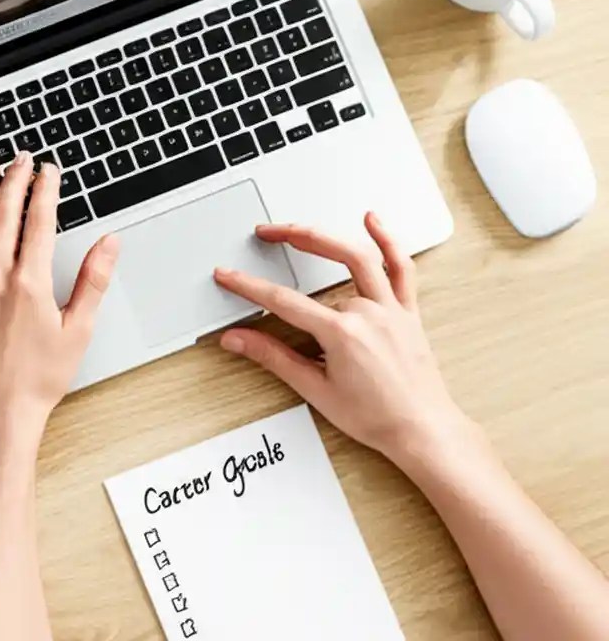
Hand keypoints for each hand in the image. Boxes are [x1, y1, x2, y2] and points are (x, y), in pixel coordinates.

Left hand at [0, 154, 119, 444]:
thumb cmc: (41, 378)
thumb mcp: (79, 329)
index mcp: (30, 283)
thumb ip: (94, 281)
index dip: (45, 189)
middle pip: (3, 214)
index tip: (50, 170)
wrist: (1, 411)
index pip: (39, 221)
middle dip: (14, 180)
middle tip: (21, 159)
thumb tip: (109, 243)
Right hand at [213, 213, 472, 464]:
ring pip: (359, 258)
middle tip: (265, 233)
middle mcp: (368, 314)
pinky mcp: (407, 312)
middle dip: (290, 240)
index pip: (283, 301)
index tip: (229, 275)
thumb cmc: (376, 417)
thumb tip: (239, 341)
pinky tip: (373, 222)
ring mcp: (390, 309)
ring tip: (302, 225)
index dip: (249, 286)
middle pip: (323, 266)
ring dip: (328, 235)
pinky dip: (389, 242)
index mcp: (342, 333)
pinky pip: (401, 268)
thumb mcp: (315, 390)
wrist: (422, 430)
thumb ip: (273, 358)